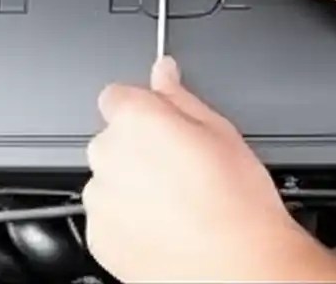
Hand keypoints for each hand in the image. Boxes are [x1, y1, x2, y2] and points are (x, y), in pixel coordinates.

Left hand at [83, 57, 335, 282]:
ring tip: (177, 203)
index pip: (117, 96)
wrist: (236, 269)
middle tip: (180, 168)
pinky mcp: (99, 236)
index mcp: (136, 121)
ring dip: (131, 184)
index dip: (142, 108)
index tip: (160, 123)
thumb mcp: (219, 131)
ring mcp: (100, 198)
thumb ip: (179, 97)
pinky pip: (107, 216)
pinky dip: (127, 219)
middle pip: (113, 138)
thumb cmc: (236, 204)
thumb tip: (163, 72)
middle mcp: (108, 155)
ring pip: (110, 179)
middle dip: (138, 148)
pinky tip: (165, 226)